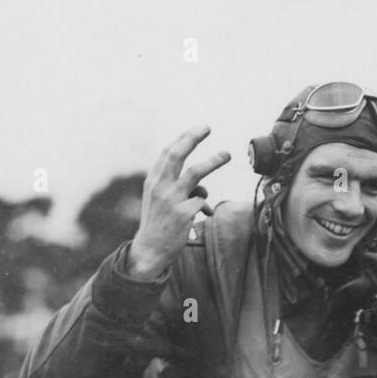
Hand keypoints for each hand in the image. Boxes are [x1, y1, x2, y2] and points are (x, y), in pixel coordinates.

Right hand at [127, 126, 230, 278]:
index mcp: (153, 181)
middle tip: (207, 127)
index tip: (197, 128)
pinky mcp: (183, 214)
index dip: (183, 138)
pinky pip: (202, 201)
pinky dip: (205, 205)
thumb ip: (177, 189)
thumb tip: (203, 189)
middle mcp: (160, 187)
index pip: (168, 153)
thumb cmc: (158, 225)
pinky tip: (203, 213)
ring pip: (195, 173)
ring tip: (226, 154)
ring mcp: (171, 200)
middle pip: (177, 155)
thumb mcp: (160, 201)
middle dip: (193, 138)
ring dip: (213, 161)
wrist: (150, 251)